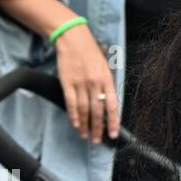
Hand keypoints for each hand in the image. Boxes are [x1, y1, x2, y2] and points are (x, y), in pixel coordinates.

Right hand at [54, 24, 118, 143]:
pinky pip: (71, 102)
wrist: (73, 39)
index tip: (113, 134)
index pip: (112, 105)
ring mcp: (80, 83)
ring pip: (84, 109)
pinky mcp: (67, 83)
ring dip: (85, 125)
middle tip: (97, 140)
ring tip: (85, 135)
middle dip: (98, 128)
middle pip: (97, 110)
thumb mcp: (105, 66)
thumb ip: (107, 84)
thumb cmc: (91, 53)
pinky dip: (73, 115)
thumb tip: (108, 103)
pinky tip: (76, 124)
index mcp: (107, 79)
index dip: (113, 121)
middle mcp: (95, 83)